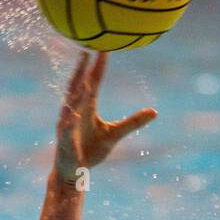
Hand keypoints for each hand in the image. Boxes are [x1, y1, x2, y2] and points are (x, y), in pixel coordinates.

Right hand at [54, 51, 156, 183]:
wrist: (75, 171)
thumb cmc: (92, 151)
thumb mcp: (115, 134)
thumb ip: (133, 122)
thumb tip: (154, 111)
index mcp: (87, 106)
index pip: (93, 82)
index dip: (97, 66)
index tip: (103, 48)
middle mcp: (75, 110)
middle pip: (78, 86)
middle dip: (81, 70)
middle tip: (86, 51)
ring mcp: (68, 124)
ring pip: (70, 104)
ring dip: (76, 92)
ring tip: (81, 79)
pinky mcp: (64, 140)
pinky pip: (66, 128)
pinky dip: (68, 120)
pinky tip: (72, 113)